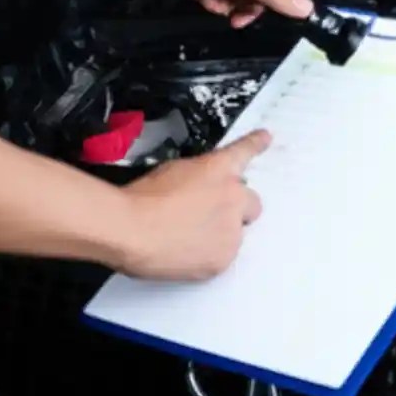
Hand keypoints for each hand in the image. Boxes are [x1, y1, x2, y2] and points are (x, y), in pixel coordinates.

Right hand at [114, 130, 270, 279]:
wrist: (130, 229)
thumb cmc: (142, 197)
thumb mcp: (172, 171)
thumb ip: (198, 176)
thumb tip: (202, 188)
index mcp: (220, 169)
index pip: (245, 151)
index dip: (256, 144)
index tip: (265, 138)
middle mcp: (235, 197)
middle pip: (252, 204)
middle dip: (237, 208)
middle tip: (210, 215)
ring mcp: (233, 230)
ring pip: (236, 233)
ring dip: (219, 233)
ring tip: (185, 237)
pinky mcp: (224, 258)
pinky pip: (222, 256)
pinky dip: (207, 256)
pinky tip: (183, 253)